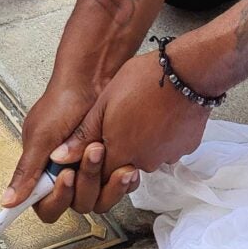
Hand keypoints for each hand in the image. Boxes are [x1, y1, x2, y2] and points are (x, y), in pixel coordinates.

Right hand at [5, 75, 106, 222]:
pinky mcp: (108, 165)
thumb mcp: (41, 136)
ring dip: (98, 173)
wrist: (92, 79)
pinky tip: (117, 157)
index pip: (44, 204)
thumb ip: (26, 171)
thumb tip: (7, 199)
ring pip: (96, 197)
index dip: (54, 200)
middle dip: (81, 182)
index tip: (64, 181)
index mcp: (41, 170)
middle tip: (83, 157)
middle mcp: (64, 173)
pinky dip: (118, 176)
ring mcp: (87, 169)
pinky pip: (115, 186)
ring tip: (98, 147)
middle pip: (73, 203)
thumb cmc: (62, 100)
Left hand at [39, 51, 208, 217]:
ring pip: (148, 157)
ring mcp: (168, 156)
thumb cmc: (144, 81)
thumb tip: (60, 157)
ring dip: (142, 143)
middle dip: (120, 151)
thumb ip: (84, 134)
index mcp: (121, 152)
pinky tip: (160, 115)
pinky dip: (162, 137)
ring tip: (142, 113)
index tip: (96, 146)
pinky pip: (168, 148)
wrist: (187, 72)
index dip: (96, 163)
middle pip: (125, 168)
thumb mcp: (105, 102)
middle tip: (122, 122)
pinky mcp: (186, 148)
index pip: (101, 176)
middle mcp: (145, 162)